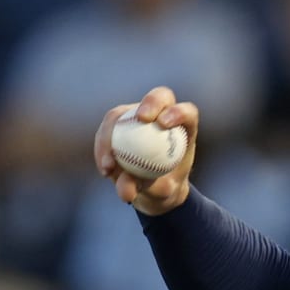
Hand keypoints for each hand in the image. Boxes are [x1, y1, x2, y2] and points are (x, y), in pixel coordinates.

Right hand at [93, 86, 199, 215]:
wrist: (151, 189)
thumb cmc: (164, 187)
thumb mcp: (161, 192)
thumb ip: (148, 188)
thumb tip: (126, 191)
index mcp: (184, 129)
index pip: (186, 112)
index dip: (178, 112)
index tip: (164, 124)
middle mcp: (162, 116)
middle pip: (159, 97)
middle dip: (151, 102)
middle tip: (142, 118)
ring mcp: (137, 117)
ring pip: (122, 114)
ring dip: (113, 134)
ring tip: (110, 165)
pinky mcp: (118, 124)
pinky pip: (106, 131)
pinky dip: (103, 148)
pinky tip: (105, 168)